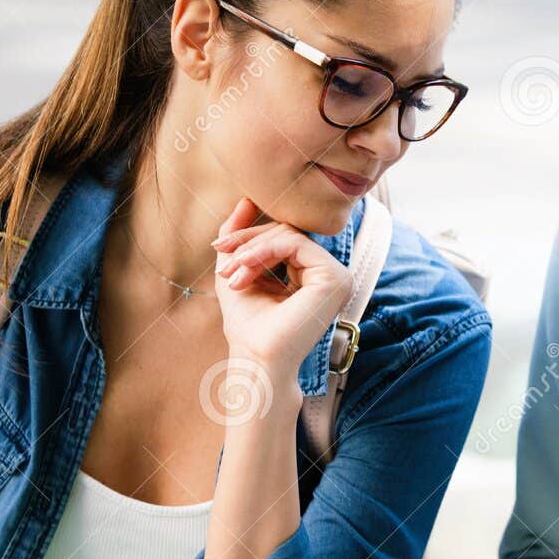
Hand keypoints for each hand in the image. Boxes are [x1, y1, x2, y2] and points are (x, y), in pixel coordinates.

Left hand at [211, 198, 352, 369]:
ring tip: (233, 274)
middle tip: (225, 266)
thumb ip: (242, 236)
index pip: (285, 237)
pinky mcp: (334, 279)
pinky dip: (264, 250)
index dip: (250, 236)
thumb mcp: (239, 270)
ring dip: (252, 248)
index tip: (220, 248)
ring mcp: (338, 277)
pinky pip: (295, 243)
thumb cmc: (248, 325)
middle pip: (288, 232)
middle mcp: (332, 276)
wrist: (257, 358)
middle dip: (248, 242)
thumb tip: (245, 199)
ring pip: (290, 234)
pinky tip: (247, 271)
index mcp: (315, 276)